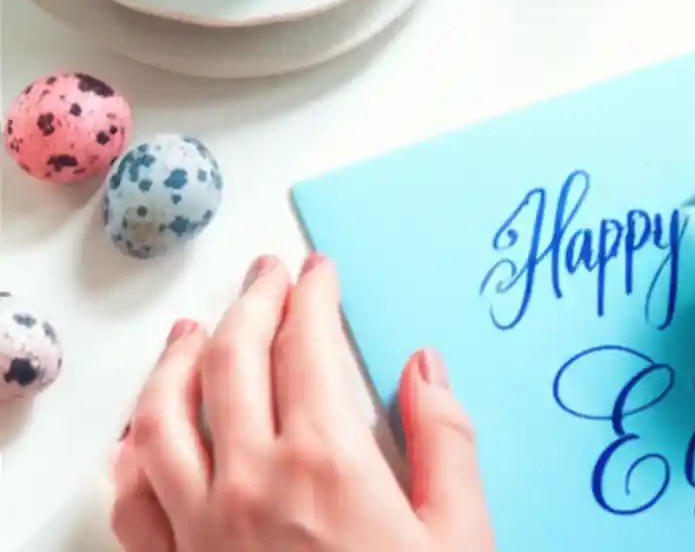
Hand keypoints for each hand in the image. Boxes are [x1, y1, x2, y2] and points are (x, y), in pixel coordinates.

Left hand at [110, 254, 492, 551]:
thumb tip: (425, 368)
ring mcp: (200, 530)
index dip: (311, 296)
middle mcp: (250, 482)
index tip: (318, 272)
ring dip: (176, 361)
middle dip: (248, 303)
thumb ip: (447, 443)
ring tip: (194, 329)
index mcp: (326, 463)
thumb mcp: (461, 537)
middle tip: (265, 274)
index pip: (305, 345)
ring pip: (161, 417)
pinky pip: (130, 501)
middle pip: (230, 360)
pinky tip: (139, 435)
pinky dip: (129, 454)